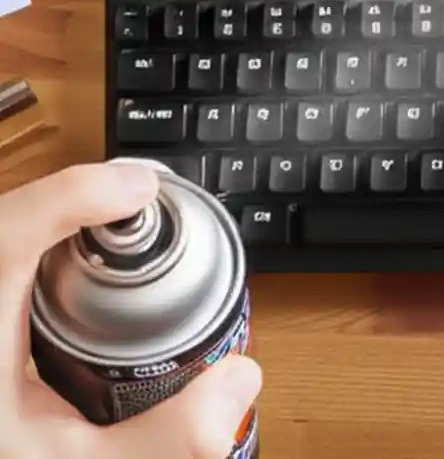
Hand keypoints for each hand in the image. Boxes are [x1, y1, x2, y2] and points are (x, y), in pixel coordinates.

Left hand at [0, 163, 261, 458]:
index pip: (6, 238)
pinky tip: (83, 262)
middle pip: (8, 223)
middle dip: (73, 196)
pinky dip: (42, 245)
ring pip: (6, 237)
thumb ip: (167, 438)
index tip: (139, 188)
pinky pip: (9, 262)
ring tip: (119, 216)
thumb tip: (240, 375)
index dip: (71, 195)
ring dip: (57, 218)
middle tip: (141, 197)